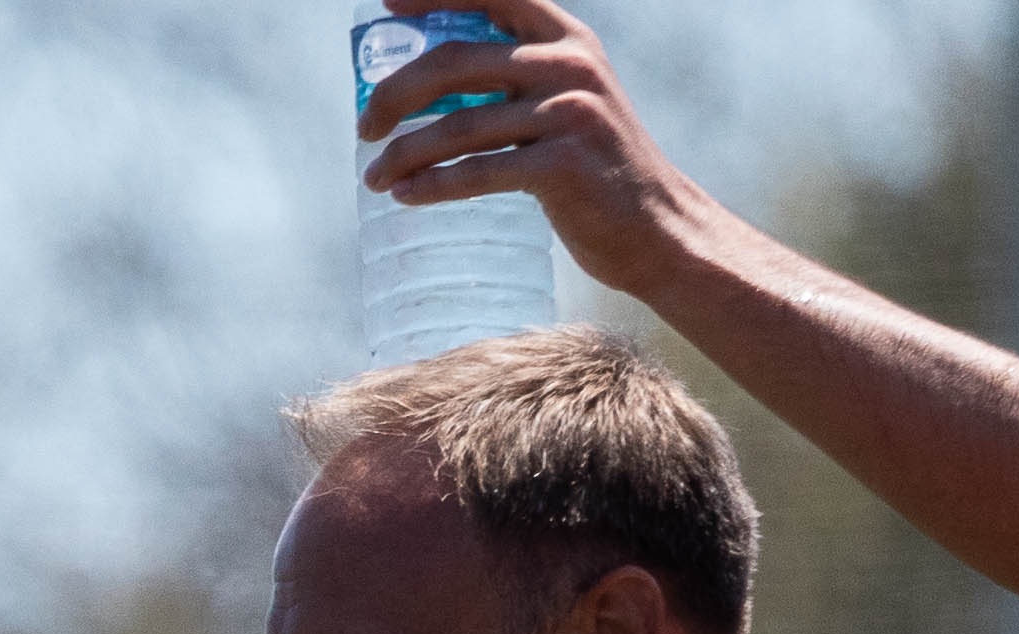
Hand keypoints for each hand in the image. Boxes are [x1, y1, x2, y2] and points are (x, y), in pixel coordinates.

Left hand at [352, 0, 712, 298]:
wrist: (654, 226)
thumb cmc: (593, 167)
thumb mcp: (565, 103)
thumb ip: (515, 82)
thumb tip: (423, 88)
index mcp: (567, 39)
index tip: (385, 4)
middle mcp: (569, 64)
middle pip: (454, 61)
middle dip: (394, 94)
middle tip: (364, 129)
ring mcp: (569, 112)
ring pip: (457, 125)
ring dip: (402, 154)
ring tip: (374, 179)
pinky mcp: (563, 165)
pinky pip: (476, 172)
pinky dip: (431, 186)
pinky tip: (404, 196)